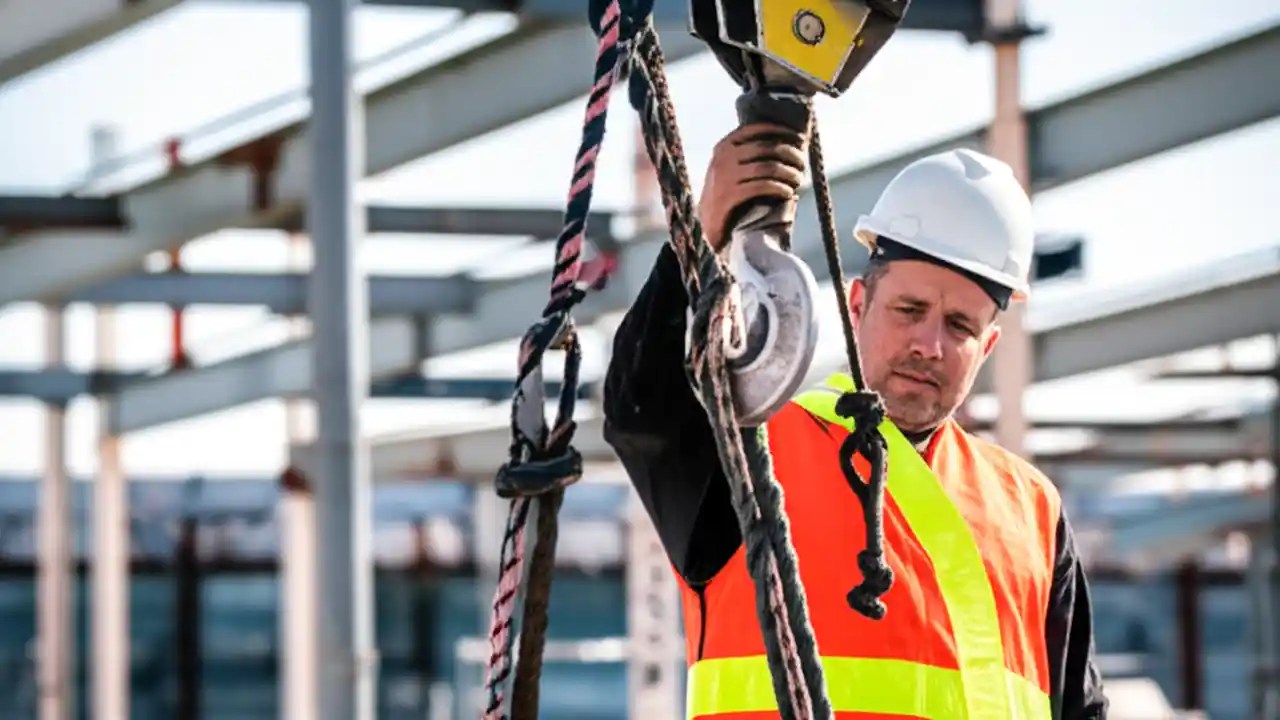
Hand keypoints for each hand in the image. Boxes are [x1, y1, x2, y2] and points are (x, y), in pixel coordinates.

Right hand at [698, 122, 807, 250]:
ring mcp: (725, 177)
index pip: (756, 129)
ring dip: (788, 173)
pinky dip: (779, 188)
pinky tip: (789, 193)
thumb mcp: (730, 168)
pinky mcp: (729, 196)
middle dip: (790, 154)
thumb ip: (747, 154)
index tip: (799, 138)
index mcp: (724, 146)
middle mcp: (723, 158)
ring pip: (767, 168)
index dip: (781, 131)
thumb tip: (786, 144)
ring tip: (798, 180)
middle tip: (803, 164)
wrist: (706, 224)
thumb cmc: (727, 193)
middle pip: (766, 148)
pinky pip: (761, 187)